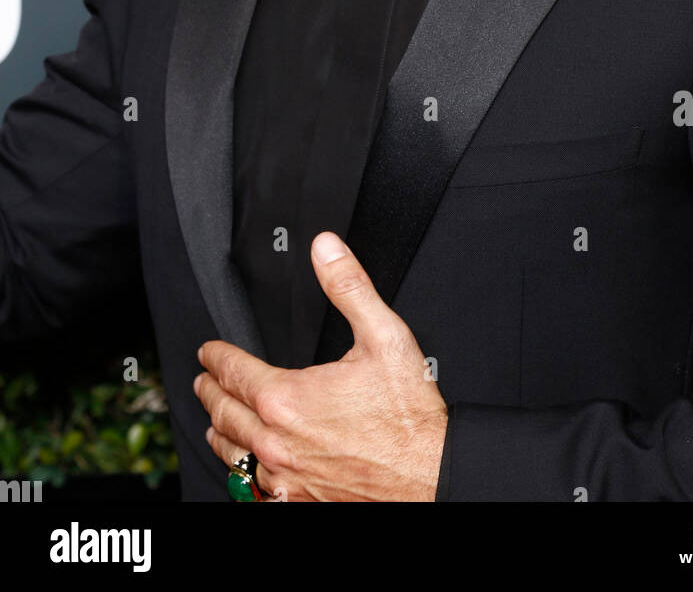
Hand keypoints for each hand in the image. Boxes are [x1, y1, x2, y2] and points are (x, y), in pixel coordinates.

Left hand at [193, 231, 448, 500]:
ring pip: (233, 456)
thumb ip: (348, 286)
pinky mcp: (298, 503)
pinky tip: (246, 467)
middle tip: (202, 381)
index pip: (234, 373)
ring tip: (215, 422)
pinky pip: (255, 490)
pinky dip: (243, 473)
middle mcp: (277, 443)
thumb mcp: (384, 337)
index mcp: (288, 399)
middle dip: (210, 393)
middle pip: (225, 414)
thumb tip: (326, 248)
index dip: (216, 358)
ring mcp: (285, 479)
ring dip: (220, 433)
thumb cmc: (410, 417)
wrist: (431, 478)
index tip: (207, 352)